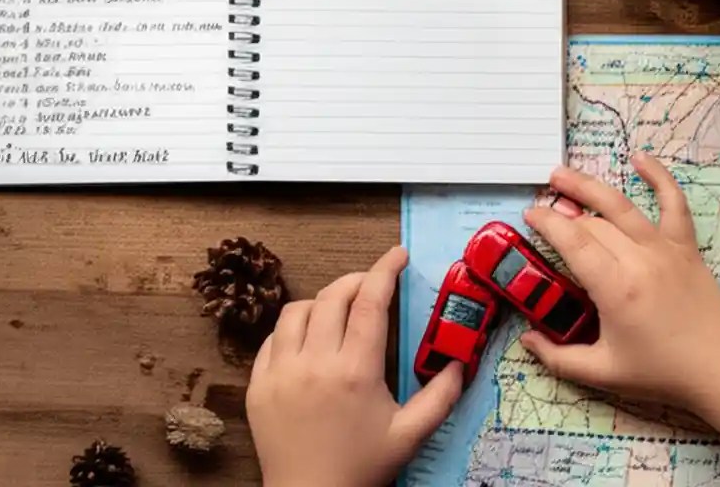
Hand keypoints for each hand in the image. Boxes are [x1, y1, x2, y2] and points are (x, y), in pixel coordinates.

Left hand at [247, 246, 462, 486]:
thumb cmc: (361, 468)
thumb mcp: (410, 435)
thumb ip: (440, 397)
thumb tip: (460, 363)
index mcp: (356, 371)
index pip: (371, 302)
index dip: (385, 269)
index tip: (398, 255)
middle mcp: (315, 363)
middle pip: (333, 296)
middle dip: (357, 280)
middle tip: (373, 285)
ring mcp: (281, 372)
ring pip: (297, 311)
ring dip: (321, 302)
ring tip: (339, 312)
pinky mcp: (259, 385)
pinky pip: (271, 339)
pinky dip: (292, 330)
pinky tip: (308, 340)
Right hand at [520, 153, 719, 451]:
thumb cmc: (663, 373)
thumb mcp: (604, 373)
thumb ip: (559, 359)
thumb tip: (527, 341)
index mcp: (616, 288)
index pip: (572, 241)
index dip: (547, 224)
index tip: (529, 216)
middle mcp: (639, 259)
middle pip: (592, 224)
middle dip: (562, 211)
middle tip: (541, 207)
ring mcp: (665, 248)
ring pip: (621, 205)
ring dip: (589, 186)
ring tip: (561, 174)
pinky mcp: (686, 247)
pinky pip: (673, 202)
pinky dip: (658, 177)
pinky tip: (640, 158)